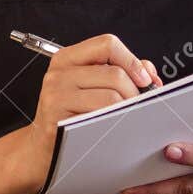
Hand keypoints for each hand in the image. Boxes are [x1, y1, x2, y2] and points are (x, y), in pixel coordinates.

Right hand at [20, 34, 161, 181]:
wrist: (44, 148)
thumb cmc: (71, 115)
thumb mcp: (90, 85)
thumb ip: (120, 71)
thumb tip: (148, 71)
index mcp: (67, 58)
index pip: (107, 44)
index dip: (131, 60)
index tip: (145, 79)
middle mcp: (58, 73)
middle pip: (114, 74)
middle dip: (135, 92)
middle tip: (139, 106)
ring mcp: (55, 96)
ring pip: (110, 97)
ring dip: (127, 110)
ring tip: (126, 118)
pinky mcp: (58, 120)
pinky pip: (100, 118)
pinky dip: (114, 123)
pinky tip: (113, 128)